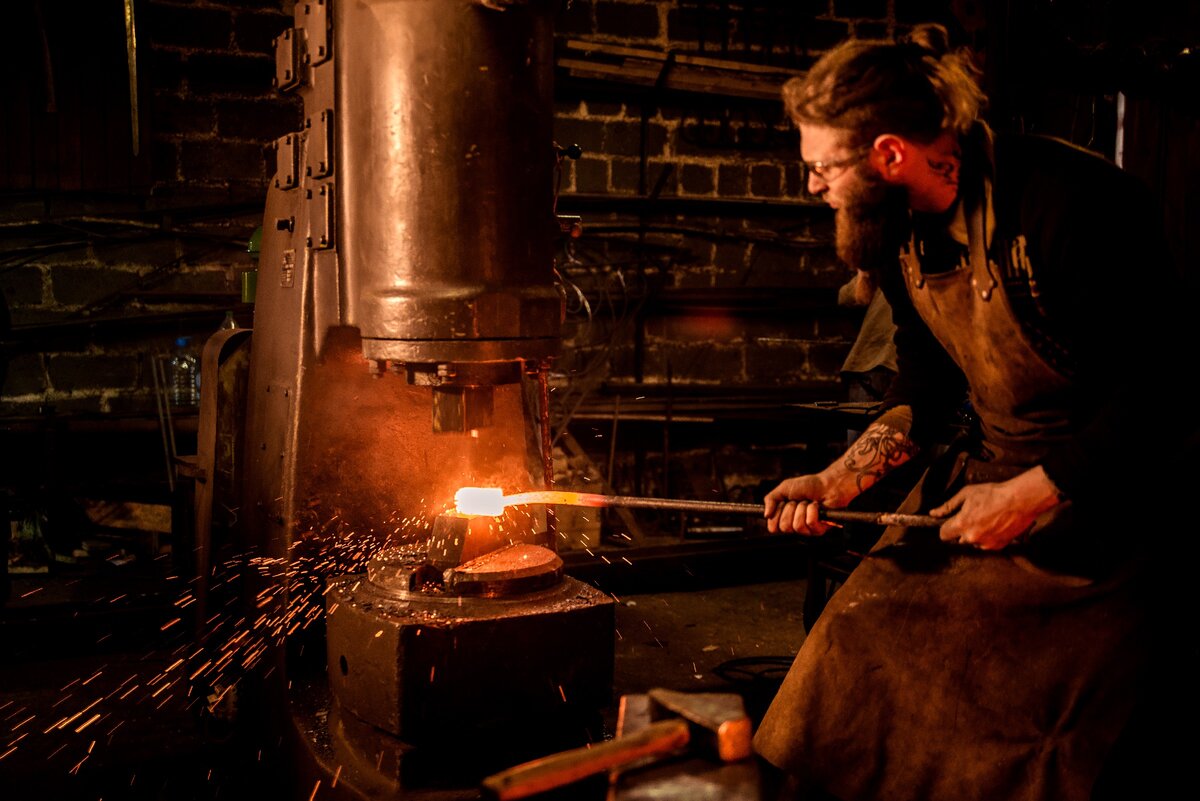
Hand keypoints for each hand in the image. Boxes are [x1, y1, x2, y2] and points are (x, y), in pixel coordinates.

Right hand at [763, 474, 852, 535]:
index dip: (775, 515)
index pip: (773, 527)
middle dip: (790, 509)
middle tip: (797, 501)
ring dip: (802, 509)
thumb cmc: (809, 485)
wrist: (828, 484)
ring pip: (797, 526)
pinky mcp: (819, 529)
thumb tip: (765, 515)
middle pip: (784, 527)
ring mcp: (806, 529)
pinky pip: (810, 523)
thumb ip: (771, 499)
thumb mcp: (784, 488)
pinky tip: (816, 506)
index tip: (782, 503)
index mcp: (784, 517)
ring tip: (808, 502)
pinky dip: (812, 510)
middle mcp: (794, 525)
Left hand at [930, 466, 1063, 549]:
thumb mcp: (967, 494)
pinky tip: (994, 525)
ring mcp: (986, 544)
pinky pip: (986, 545)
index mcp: (962, 524)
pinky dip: (987, 538)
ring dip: (975, 535)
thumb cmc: (993, 494)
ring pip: (973, 543)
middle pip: (958, 540)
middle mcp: (972, 537)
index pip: (944, 535)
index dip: (946, 528)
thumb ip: (948, 506)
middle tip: (972, 518)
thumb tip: (933, 513)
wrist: (1020, 500)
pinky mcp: (998, 546)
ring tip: (985, 520)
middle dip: (962, 531)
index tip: (950, 523)